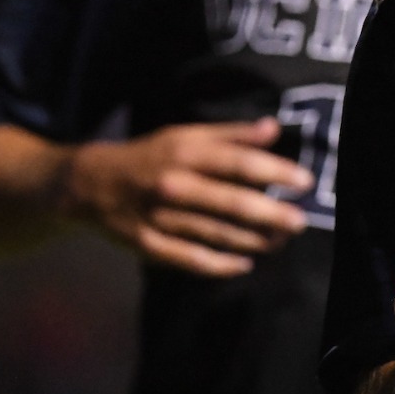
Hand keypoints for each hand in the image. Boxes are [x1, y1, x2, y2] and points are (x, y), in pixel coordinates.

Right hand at [62, 118, 310, 275]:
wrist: (89, 183)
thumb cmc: (149, 156)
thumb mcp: (185, 135)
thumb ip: (231, 134)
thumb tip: (274, 128)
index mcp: (184, 152)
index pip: (238, 162)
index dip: (275, 172)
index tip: (305, 182)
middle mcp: (173, 184)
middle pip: (230, 202)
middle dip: (270, 214)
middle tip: (299, 222)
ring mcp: (159, 216)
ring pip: (214, 233)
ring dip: (252, 240)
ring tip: (279, 242)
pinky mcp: (148, 244)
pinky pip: (189, 259)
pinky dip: (219, 265)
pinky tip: (245, 264)